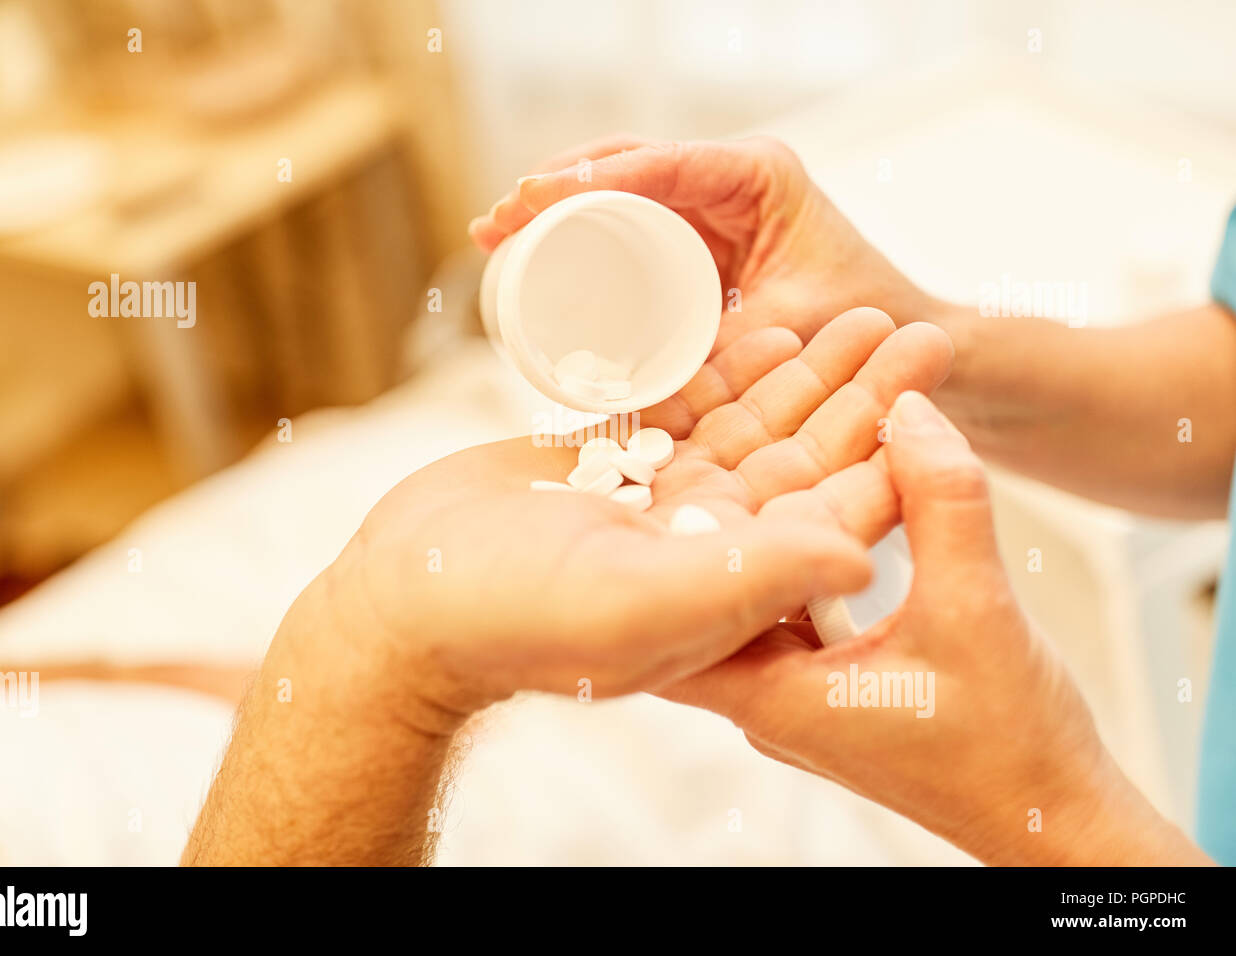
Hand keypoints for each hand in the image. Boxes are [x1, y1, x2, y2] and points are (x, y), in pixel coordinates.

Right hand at [334, 308, 950, 715]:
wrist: (405, 599)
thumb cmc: (509, 619)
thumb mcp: (636, 602)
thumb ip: (748, 578)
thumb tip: (858, 557)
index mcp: (726, 583)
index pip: (831, 511)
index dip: (891, 444)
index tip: (937, 380)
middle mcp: (704, 546)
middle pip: (806, 457)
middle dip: (865, 392)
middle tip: (917, 324)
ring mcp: (659, 506)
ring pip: (753, 427)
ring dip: (807, 372)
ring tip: (857, 311)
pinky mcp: (614, 471)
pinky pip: (687, 410)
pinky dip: (726, 368)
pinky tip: (765, 327)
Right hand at [468, 135, 938, 435]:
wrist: (892, 334)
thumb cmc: (857, 327)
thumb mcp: (783, 338)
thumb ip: (716, 362)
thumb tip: (629, 399)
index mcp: (759, 176)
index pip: (659, 165)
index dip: (589, 181)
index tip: (530, 201)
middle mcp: (730, 176)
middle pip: (625, 163)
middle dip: (554, 186)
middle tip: (496, 222)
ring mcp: (712, 199)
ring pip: (620, 183)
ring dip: (558, 202)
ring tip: (498, 232)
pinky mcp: (698, 229)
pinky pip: (631, 215)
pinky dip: (583, 225)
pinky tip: (536, 244)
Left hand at [665, 391, 1208, 864]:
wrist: (1051, 813)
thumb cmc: (1011, 751)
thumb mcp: (977, 609)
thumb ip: (944, 505)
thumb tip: (910, 414)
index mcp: (771, 695)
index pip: (670, 616)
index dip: (652, 541)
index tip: (652, 464)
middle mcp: (765, 696)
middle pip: (709, 588)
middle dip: (716, 508)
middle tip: (703, 430)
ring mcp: (793, 690)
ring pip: (753, 591)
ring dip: (764, 524)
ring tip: (757, 445)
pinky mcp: (824, 682)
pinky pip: (792, 601)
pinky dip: (802, 549)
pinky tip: (815, 497)